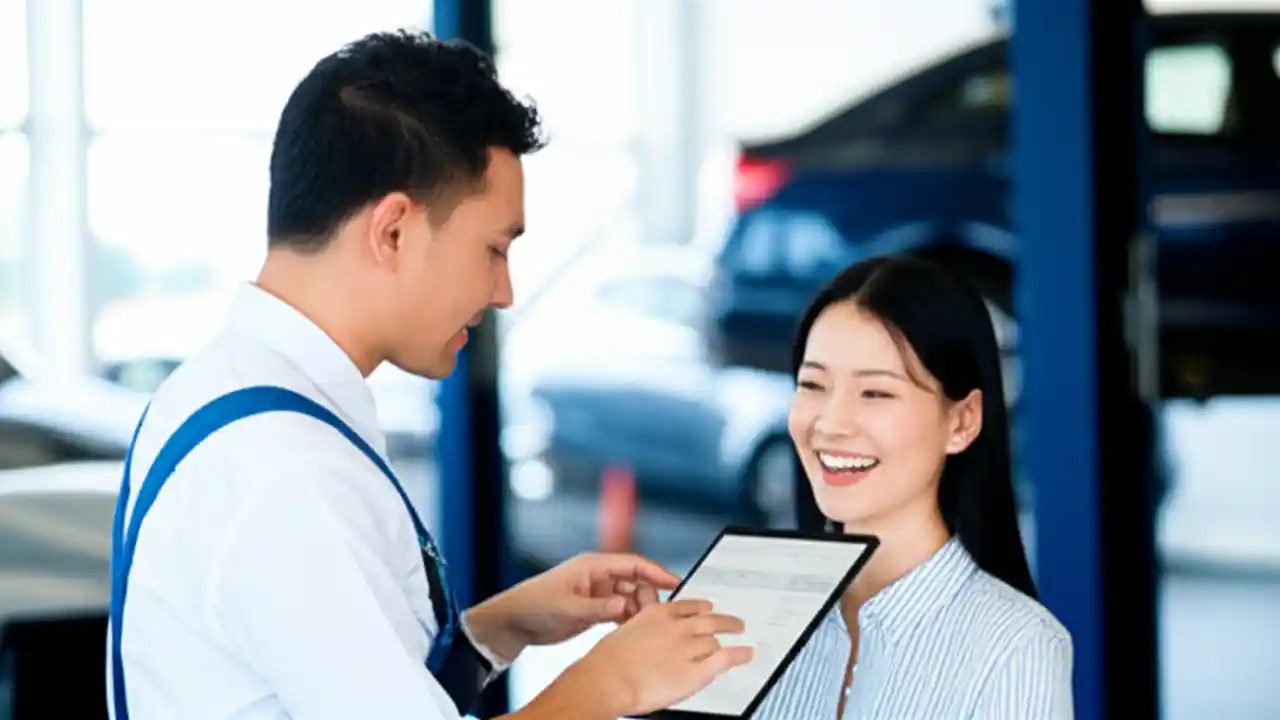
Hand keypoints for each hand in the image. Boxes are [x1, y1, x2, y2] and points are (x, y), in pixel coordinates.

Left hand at [465, 552, 678, 660]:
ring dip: (638, 610)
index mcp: (593, 565)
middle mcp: (598, 576)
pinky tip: (632, 630)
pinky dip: (628, 618)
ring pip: (630, 597)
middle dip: (649, 596)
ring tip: (643, 626)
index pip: (633, 564)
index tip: (676, 582)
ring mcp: (597, 592)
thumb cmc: (536, 605)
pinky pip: (620, 610)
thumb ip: (598, 607)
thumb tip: (625, 606)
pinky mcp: (594, 607)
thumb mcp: (568, 607)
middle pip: (636, 581)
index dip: (657, 572)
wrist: (516, 621)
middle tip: (655, 616)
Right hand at [534, 599, 754, 717]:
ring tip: (738, 637)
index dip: (702, 607)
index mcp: (658, 614)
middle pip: (709, 619)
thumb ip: (642, 627)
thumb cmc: (607, 661)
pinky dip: (738, 655)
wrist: (608, 680)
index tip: (708, 608)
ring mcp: (689, 648)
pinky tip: (745, 654)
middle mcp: (677, 627)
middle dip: (724, 620)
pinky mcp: (697, 670)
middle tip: (734, 622)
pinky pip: (725, 659)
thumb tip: (645, 632)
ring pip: (715, 639)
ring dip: (728, 637)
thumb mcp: (624, 630)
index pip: (688, 606)